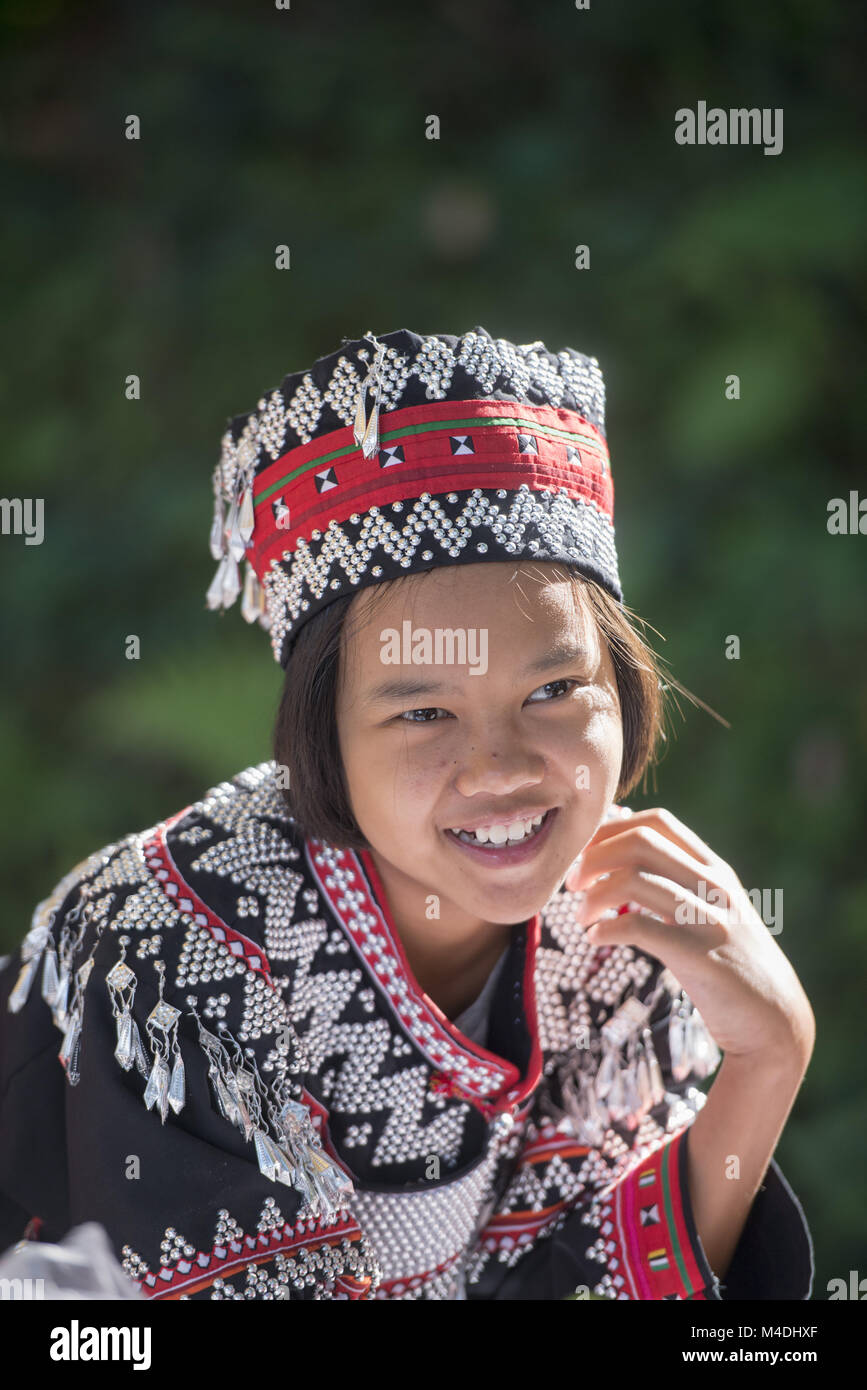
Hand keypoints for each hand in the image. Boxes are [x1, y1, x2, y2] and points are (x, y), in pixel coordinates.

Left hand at [564, 806, 814, 1069]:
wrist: (774, 1019)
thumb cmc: (729, 962)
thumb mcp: (712, 911)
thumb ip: (677, 882)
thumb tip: (618, 854)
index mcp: (714, 869)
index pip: (657, 821)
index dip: (611, 829)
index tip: (585, 854)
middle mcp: (714, 886)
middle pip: (641, 842)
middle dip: (594, 857)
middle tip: (572, 884)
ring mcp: (709, 919)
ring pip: (635, 880)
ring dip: (593, 896)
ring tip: (582, 918)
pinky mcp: (700, 956)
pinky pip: (640, 927)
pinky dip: (606, 928)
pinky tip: (596, 938)